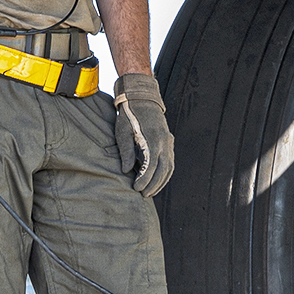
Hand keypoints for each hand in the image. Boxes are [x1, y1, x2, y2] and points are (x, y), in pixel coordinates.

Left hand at [114, 73, 173, 197]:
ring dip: (161, 182)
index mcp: (152, 139)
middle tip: (144, 195)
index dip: (144, 179)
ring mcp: (168, 141)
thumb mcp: (123, 131)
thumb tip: (126, 170)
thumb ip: (125, 151)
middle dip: (154, 185)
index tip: (136, 188)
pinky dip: (165, 174)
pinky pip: (170, 162)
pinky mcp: (169, 141)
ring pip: (169, 167)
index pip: (151, 166)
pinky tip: (158, 181)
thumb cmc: (129, 115)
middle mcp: (164, 142)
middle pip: (163, 170)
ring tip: (151, 192)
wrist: (142, 98)